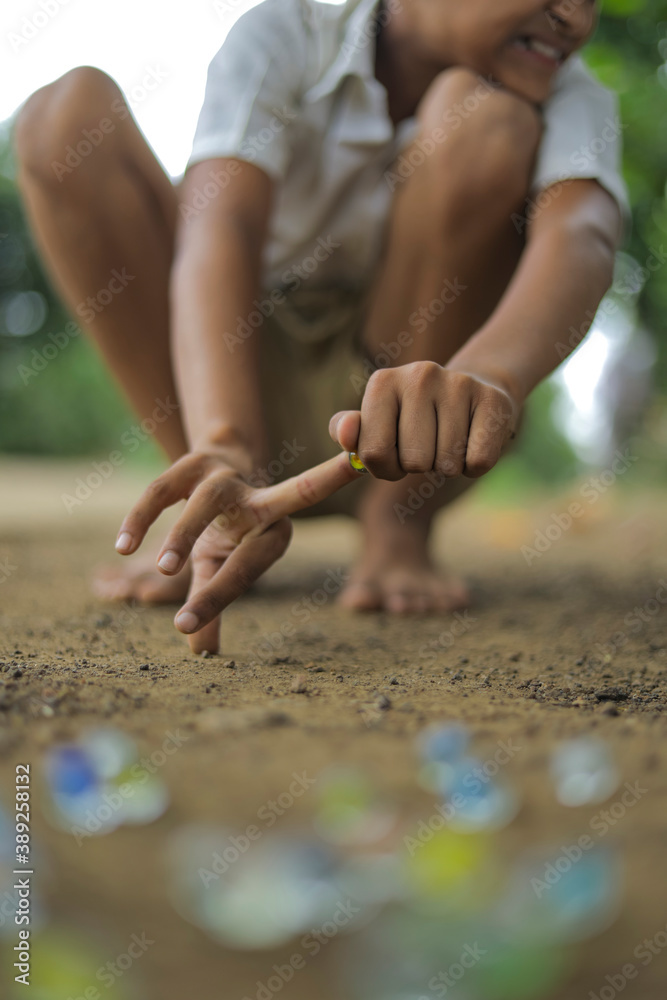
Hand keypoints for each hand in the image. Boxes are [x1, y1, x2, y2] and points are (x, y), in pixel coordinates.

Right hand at [114, 449, 360, 653]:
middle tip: (186, 617)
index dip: (215, 600)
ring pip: (205, 505)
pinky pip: (163, 489)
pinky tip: (122, 548)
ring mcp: (226, 479)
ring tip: (162, 571)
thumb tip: (203, 653)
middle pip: (246, 540)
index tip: (183, 628)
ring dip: (184, 537)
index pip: (245, 572)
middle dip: (224, 577)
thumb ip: (212, 602)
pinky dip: (142, 517)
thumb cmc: (229, 528)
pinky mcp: (195, 463)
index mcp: (273, 535)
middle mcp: (258, 503)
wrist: (230, 460)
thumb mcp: (223, 564)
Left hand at [329, 362, 519, 480]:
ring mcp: (459, 383)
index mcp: (383, 382)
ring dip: (448, 466)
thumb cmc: (414, 416)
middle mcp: (419, 375)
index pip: (374, 453)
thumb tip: (345, 434)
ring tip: (449, 440)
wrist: (474, 387)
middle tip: (427, 445)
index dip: (385, 469)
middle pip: (414, 462)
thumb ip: (350, 432)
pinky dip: (474, 466)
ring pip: (447, 464)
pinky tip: (471, 441)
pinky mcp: (493, 399)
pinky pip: (478, 462)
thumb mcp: (377, 422)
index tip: (395, 455)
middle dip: (419, 466)